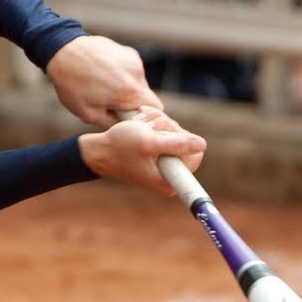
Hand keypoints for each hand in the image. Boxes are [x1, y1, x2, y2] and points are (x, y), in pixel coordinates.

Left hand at [45, 34, 160, 127]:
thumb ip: (112, 123)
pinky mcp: (129, 52)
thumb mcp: (88, 113)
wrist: (63, 51)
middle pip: (148, 96)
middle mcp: (137, 74)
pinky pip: (133, 71)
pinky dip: (124, 76)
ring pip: (140, 83)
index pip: (156, 109)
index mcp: (129, 91)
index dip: (146, 117)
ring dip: (128, 89)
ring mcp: (134, 60)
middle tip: (113, 106)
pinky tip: (105, 76)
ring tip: (105, 89)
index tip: (129, 118)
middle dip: (135, 104)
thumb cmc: (72, 85)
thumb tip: (127, 128)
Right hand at [78, 106, 205, 196]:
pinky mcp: (159, 153)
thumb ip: (176, 144)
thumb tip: (202, 145)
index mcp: (170, 179)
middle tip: (145, 126)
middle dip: (165, 126)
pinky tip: (140, 123)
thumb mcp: (148, 142)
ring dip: (157, 122)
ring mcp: (165, 162)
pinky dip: (154, 123)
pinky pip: (166, 131)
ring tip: (139, 125)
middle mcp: (170, 173)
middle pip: (185, 139)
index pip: (195, 154)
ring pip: (175, 131)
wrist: (99, 150)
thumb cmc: (119, 147)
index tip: (159, 136)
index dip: (180, 138)